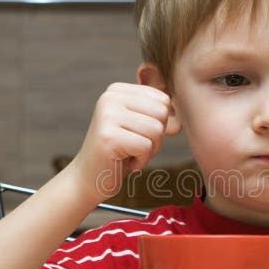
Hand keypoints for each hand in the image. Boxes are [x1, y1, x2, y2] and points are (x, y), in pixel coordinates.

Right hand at [67, 83, 171, 206]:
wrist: (90, 178)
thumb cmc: (120, 153)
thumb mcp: (140, 127)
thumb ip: (158, 116)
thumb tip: (179, 123)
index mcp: (117, 90)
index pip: (163, 100)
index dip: (159, 123)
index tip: (137, 134)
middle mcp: (109, 97)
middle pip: (161, 113)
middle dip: (156, 136)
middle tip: (134, 146)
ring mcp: (107, 116)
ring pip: (156, 130)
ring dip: (149, 149)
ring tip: (129, 153)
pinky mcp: (108, 137)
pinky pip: (146, 146)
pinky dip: (142, 160)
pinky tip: (124, 162)